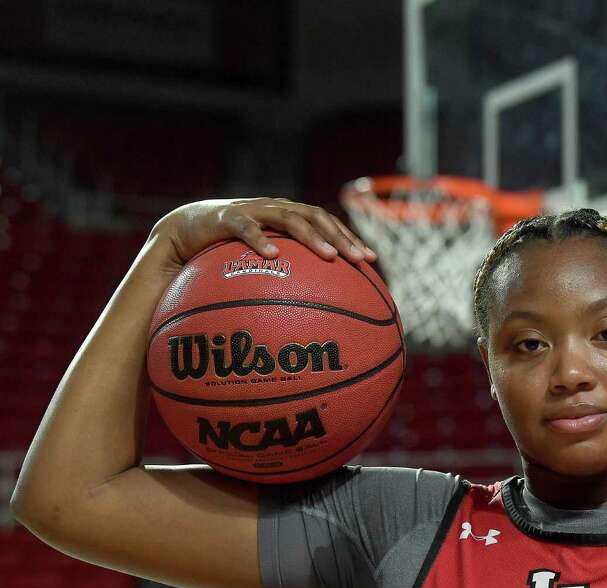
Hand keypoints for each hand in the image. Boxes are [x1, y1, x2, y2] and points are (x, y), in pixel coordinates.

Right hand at [147, 197, 376, 273]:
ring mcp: (253, 210)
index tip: (371, 259)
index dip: (349, 237)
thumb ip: (286, 274)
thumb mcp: (261, 260)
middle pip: (316, 216)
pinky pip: (246, 228)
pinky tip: (273, 255)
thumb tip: (315, 309)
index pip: (327, 221)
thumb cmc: (229, 249)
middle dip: (340, 236)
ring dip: (311, 236)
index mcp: (288, 216)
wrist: (185, 229)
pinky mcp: (226, 217)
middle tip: (358, 259)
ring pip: (288, 218)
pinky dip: (260, 239)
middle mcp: (275, 208)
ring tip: (328, 255)